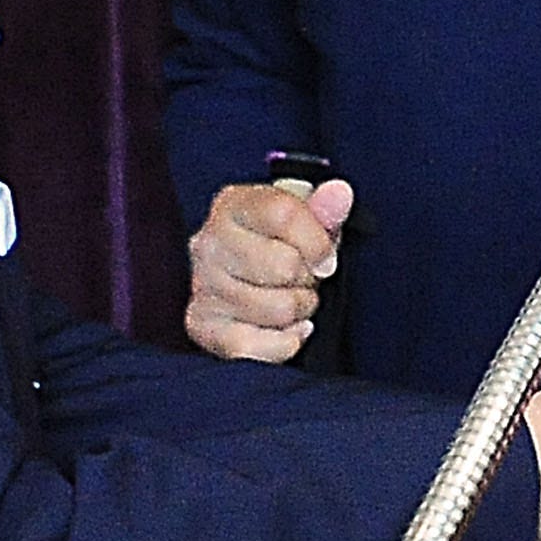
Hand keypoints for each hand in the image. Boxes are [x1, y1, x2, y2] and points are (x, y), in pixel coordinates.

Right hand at [183, 178, 351, 362]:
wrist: (250, 277)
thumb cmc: (281, 246)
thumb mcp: (306, 221)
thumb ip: (325, 209)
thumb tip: (340, 193)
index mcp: (233, 205)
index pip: (284, 215)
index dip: (318, 242)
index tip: (328, 259)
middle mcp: (209, 243)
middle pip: (284, 266)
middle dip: (309, 280)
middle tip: (305, 280)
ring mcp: (201, 285)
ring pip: (276, 310)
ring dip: (299, 311)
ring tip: (293, 300)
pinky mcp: (201, 325)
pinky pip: (255, 347)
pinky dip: (283, 344)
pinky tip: (285, 330)